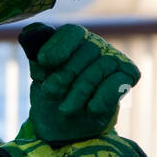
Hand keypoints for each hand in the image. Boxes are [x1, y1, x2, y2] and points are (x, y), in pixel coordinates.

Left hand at [19, 22, 139, 144]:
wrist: (67, 124)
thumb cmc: (54, 94)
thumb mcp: (40, 77)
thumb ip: (36, 57)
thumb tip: (29, 35)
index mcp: (73, 39)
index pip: (72, 32)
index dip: (58, 46)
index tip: (44, 62)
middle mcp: (96, 45)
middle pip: (87, 49)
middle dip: (66, 75)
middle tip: (51, 93)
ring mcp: (114, 58)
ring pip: (103, 66)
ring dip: (81, 91)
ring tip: (65, 109)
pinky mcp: (127, 75)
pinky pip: (118, 81)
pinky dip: (102, 97)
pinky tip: (90, 110)